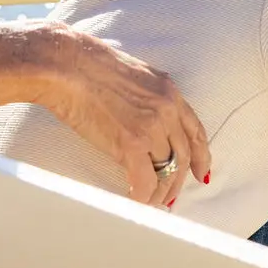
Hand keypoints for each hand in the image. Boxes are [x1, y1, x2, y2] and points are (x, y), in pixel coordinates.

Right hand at [10, 21, 210, 208]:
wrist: (66, 65)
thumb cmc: (85, 66)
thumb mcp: (130, 76)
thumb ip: (144, 97)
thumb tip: (138, 119)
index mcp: (168, 90)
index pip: (195, 130)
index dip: (201, 156)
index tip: (201, 173)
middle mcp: (167, 109)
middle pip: (183, 155)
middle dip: (177, 181)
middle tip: (170, 198)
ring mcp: (151, 127)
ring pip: (167, 171)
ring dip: (160, 192)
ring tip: (151, 203)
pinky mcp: (131, 144)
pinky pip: (145, 181)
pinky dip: (142, 196)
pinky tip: (135, 201)